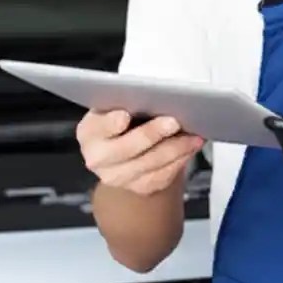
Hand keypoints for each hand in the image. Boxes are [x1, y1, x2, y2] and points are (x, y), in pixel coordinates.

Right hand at [76, 110, 204, 196]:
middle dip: (152, 134)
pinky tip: (192, 147)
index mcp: (89, 132)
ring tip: (194, 135)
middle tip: (174, 121)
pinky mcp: (140, 187)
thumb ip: (129, 100)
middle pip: (126, 149)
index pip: (99, 127)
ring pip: (150, 165)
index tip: (124, 115)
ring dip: (176, 149)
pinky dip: (180, 160)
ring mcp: (118, 177)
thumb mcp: (118, 104)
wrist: (127, 149)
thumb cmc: (124, 116)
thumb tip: (154, 94)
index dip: (111, 124)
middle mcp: (98, 159)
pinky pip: (163, 176)